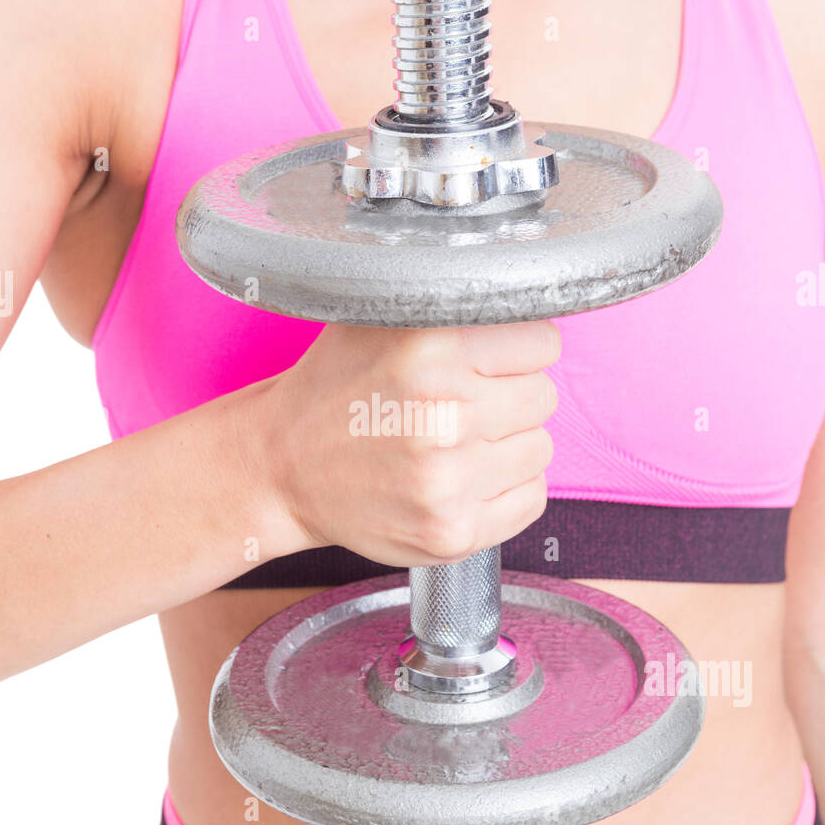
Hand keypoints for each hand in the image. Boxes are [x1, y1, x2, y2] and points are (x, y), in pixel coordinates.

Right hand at [261, 320, 560, 566]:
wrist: (281, 468)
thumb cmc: (336, 390)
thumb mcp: (380, 319)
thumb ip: (451, 302)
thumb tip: (528, 291)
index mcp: (428, 348)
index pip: (542, 343)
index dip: (513, 352)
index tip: (482, 364)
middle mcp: (441, 414)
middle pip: (543, 398)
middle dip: (508, 398)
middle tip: (460, 406)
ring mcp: (448, 481)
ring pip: (540, 449)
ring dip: (507, 446)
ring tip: (454, 444)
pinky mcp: (453, 532)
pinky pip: (530, 500)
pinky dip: (504, 491)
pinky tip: (460, 480)